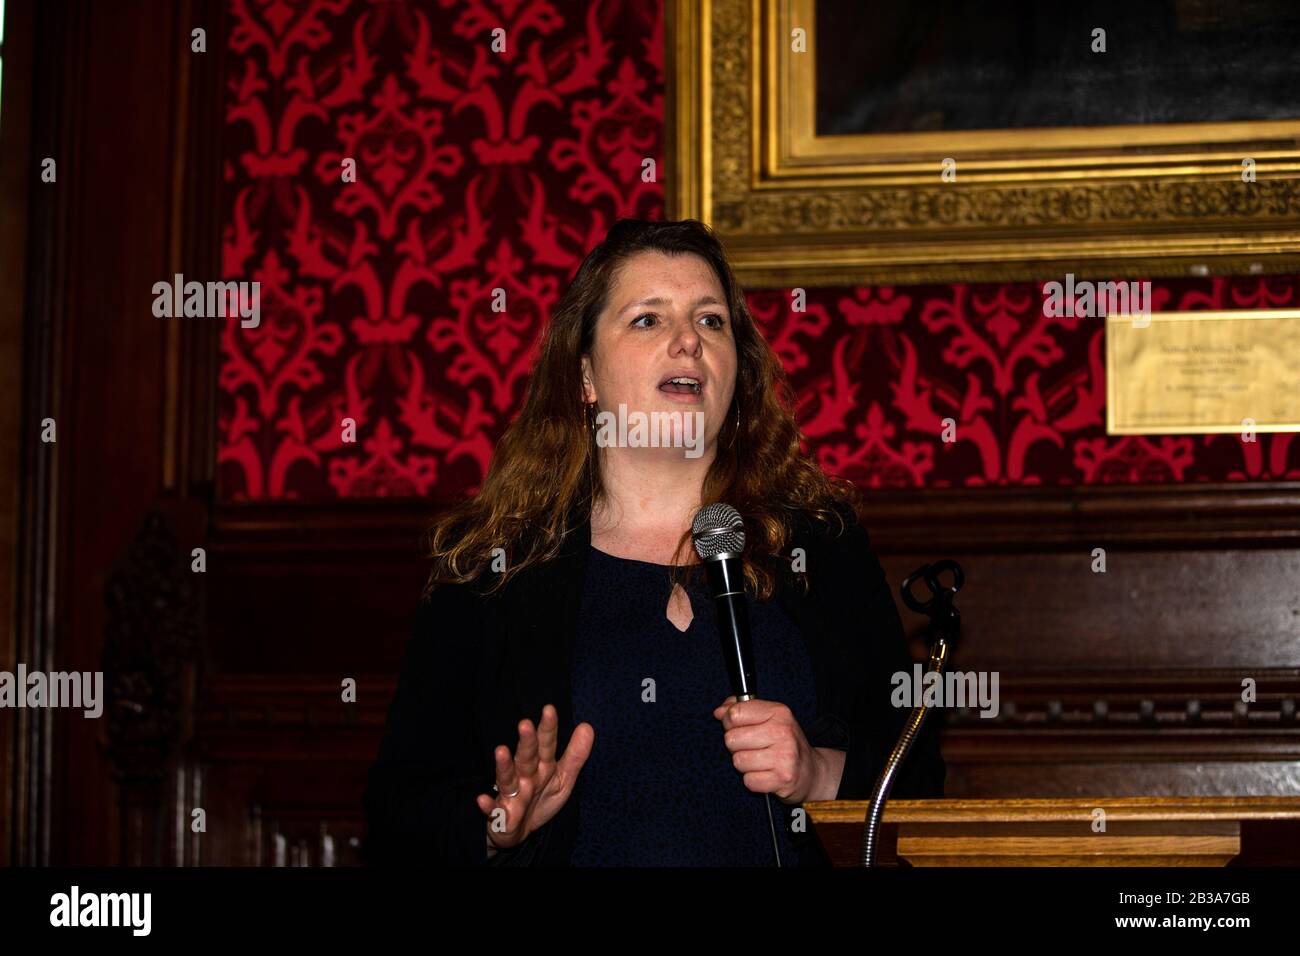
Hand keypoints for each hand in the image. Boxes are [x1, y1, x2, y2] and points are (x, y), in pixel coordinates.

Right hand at [476, 703, 593, 850]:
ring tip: (500, 751)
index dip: (548, 729)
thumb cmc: (540, 799)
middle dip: (526, 742)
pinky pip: (493, 811)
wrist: (518, 830)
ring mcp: (511, 795)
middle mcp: (524, 776)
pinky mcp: (499, 816)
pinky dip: (488, 806)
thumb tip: (587, 726)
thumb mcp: (563, 779)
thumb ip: (575, 755)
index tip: (549, 709)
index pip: (546, 745)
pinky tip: (482, 799)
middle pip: (526, 757)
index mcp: (542, 767)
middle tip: (525, 724)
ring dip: (503, 766)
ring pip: (507, 778)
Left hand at [713, 695, 822, 803]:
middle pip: (732, 738)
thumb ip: (742, 709)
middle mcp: (783, 732)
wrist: (810, 772)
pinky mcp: (782, 779)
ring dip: (745, 764)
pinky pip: (748, 781)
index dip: (729, 722)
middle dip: (737, 746)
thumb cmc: (785, 743)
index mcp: (779, 712)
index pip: (736, 713)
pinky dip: (753, 780)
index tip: (738, 727)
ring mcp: (784, 756)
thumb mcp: (769, 718)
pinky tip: (765, 774)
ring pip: (738, 761)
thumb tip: (719, 712)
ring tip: (760, 761)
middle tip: (752, 747)